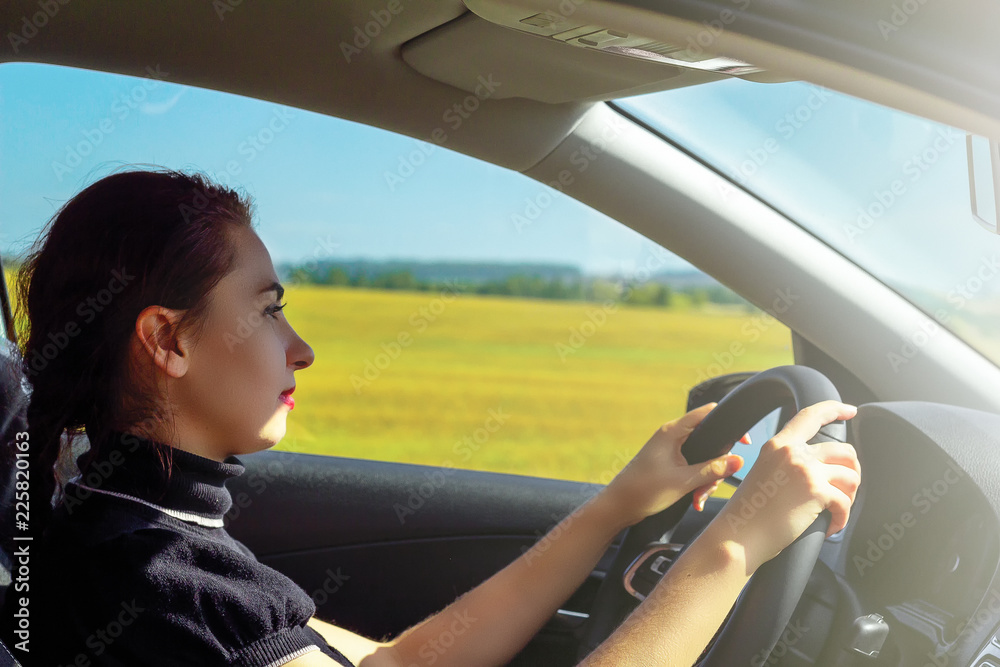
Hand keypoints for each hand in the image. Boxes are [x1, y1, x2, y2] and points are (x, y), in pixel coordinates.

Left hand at [597, 403, 748, 528]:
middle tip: (712, 485)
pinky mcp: (671, 465)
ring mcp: (671, 451)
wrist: (618, 507)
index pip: (707, 414)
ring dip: (707, 479)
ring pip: (704, 458)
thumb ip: (712, 470)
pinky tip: (696, 500)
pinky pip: (694, 469)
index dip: (728, 425)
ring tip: (699, 497)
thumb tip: (739, 460)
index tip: (744, 442)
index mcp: (672, 432)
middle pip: (709, 441)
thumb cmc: (644, 490)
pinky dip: (698, 483)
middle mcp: (672, 437)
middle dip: (716, 465)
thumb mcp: (683, 481)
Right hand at [706, 400, 860, 572]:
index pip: (810, 414)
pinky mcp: (816, 491)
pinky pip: (846, 503)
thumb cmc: (750, 513)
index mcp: (778, 444)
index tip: (850, 411)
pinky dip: (842, 518)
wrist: (739, 535)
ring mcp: (805, 470)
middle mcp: (793, 452)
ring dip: (849, 497)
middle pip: (844, 450)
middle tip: (844, 490)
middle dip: (851, 471)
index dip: (834, 409)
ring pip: (851, 476)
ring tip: (834, 510)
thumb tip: (821, 468)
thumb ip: (788, 462)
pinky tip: (830, 525)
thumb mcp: (764, 472)